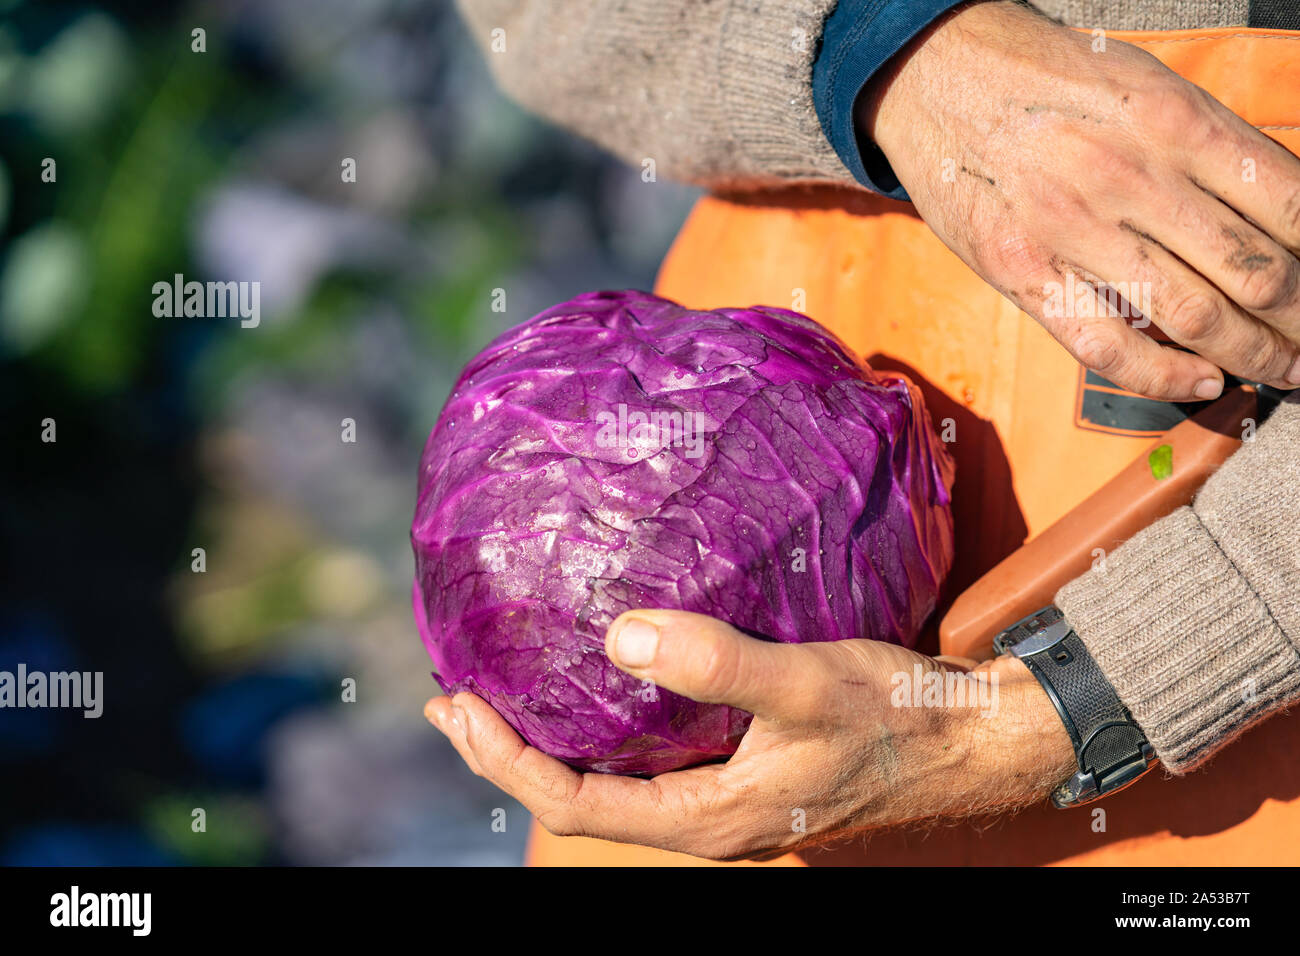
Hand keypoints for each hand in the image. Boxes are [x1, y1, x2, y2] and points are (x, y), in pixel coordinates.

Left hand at [425, 610, 1074, 860]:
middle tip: (454, 703)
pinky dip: (605, 729)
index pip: (576, 804)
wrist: (971, 741)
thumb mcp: (807, 684)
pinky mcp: (743, 773)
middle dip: (510, 754)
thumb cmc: (896, 716)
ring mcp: (725, 800)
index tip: (458, 708)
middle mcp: (707, 820)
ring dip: (552, 742)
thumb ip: (717, 665)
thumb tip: (617, 640)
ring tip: (505, 697)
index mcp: (711, 817)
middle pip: (581, 800)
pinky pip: (650, 762)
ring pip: (614, 783)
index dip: (507, 761)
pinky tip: (602, 688)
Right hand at [864, 1, 1299, 400]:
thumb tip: (1274, 207)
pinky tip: (1203, 381)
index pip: (1289, 205)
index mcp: (1176, 121)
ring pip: (1194, 315)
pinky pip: (1107, 344)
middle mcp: (1134, 177)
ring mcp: (1076, 231)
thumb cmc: (1043, 77)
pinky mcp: (1026, 272)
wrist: (937, 75)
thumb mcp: (1145, 84)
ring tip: (1282, 370)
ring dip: (1254, 353)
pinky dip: (1165, 375)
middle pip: (1254, 271)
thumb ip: (1208, 144)